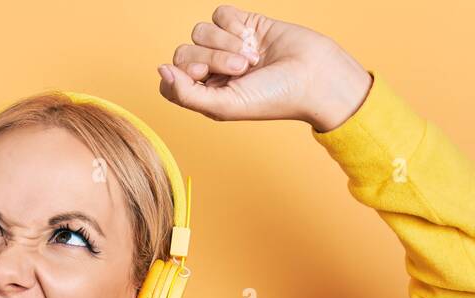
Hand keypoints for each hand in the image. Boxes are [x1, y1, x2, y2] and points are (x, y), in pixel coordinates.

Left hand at [156, 5, 372, 131]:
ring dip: (226, 43)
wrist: (313, 75)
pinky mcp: (242, 24)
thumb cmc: (272, 98)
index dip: (180, 76)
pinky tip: (252, 37)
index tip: (203, 79)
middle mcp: (212, 70)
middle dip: (211, 58)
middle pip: (183, 52)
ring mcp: (226, 46)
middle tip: (241, 70)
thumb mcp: (224, 106)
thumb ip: (185, 94)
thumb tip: (161, 70)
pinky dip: (234, 25)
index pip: (170, 80)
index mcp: (205, 94)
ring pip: (199, 31)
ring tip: (252, 58)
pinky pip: (219, 14)